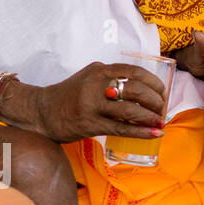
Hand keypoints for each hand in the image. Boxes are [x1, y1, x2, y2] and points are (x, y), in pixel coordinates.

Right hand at [9, 62, 166, 143]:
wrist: (42, 111)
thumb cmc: (70, 96)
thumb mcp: (89, 79)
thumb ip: (111, 79)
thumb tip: (144, 91)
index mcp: (99, 70)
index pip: (134, 72)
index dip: (153, 82)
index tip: (161, 92)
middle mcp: (96, 84)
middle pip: (136, 90)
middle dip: (155, 101)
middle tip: (161, 109)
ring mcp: (92, 104)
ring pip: (130, 110)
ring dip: (150, 117)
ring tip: (159, 122)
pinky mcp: (90, 123)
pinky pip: (122, 128)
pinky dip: (141, 131)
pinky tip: (153, 133)